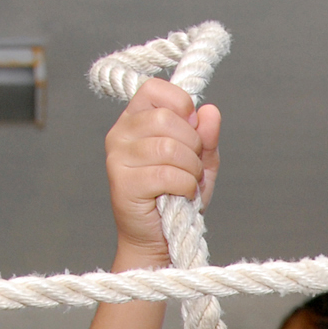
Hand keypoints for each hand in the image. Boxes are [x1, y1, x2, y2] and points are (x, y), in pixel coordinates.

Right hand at [103, 77, 221, 267]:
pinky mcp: (123, 182)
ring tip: (188, 184)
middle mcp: (120, 133)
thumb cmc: (176, 197)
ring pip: (170, 147)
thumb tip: (210, 112)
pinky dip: (186, 187)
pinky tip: (182, 196)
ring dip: (191, 170)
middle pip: (167, 119)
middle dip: (194, 146)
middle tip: (192, 168)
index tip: (192, 131)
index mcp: (135, 118)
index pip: (156, 89)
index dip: (183, 107)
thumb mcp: (199, 162)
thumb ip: (206, 137)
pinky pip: (168, 175)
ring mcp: (118, 157)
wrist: (158, 239)